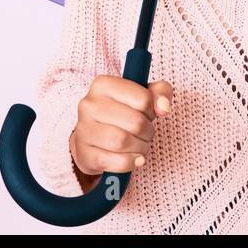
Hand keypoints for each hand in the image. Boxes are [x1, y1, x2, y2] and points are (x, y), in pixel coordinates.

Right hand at [69, 75, 174, 191]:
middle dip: (148, 132)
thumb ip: (161, 92)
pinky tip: (133, 158)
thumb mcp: (143, 95)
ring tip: (139, 145)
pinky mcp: (85, 154)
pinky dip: (131, 162)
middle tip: (146, 133)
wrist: (93, 139)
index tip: (146, 113)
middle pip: (135, 122)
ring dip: (140, 147)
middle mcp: (89, 104)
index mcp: (103, 84)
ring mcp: (84, 130)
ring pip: (123, 142)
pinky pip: (117, 161)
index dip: (152, 110)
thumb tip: (163, 108)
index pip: (143, 99)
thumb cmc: (121, 112)